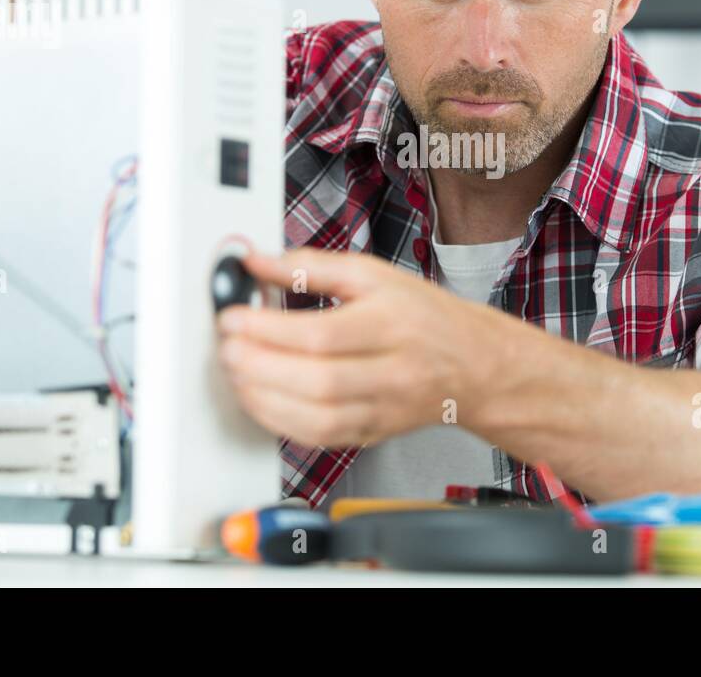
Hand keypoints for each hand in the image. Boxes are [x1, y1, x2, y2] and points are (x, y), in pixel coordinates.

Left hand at [216, 248, 509, 448]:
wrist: (473, 364)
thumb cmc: (424, 316)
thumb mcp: (374, 274)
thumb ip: (310, 266)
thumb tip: (255, 262)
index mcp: (391, 324)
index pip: (322, 334)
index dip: (268, 329)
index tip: (233, 317)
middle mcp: (391, 372)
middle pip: (316, 381)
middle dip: (258, 366)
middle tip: (227, 347)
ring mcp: (383, 409)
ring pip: (316, 419)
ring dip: (263, 399)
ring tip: (238, 372)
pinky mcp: (371, 433)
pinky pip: (320, 438)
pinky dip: (280, 423)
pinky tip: (260, 400)